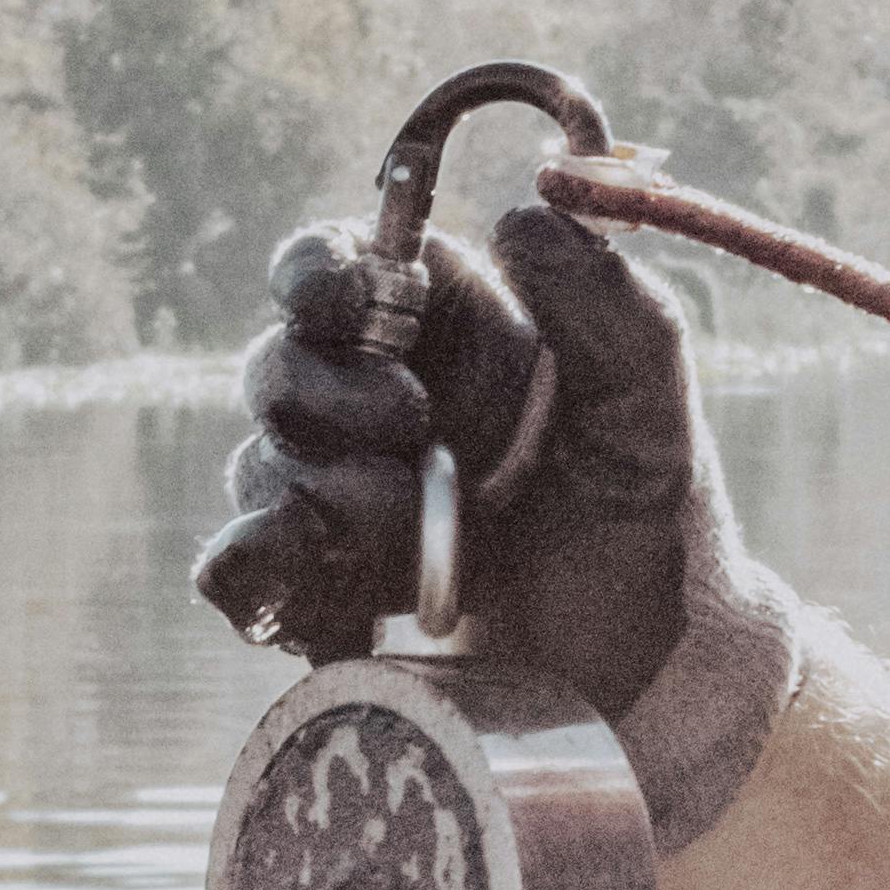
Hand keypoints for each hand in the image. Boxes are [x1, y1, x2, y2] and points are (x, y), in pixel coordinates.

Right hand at [193, 194, 800, 853]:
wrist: (648, 679)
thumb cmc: (652, 525)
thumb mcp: (651, 414)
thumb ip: (611, 308)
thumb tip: (526, 210)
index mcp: (450, 335)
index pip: (340, 265)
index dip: (319, 271)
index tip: (346, 297)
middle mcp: (381, 406)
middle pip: (279, 362)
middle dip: (331, 394)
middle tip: (413, 427)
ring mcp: (340, 500)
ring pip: (258, 463)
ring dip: (326, 493)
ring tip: (415, 534)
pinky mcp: (319, 589)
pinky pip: (236, 567)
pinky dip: (262, 570)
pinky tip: (336, 590)